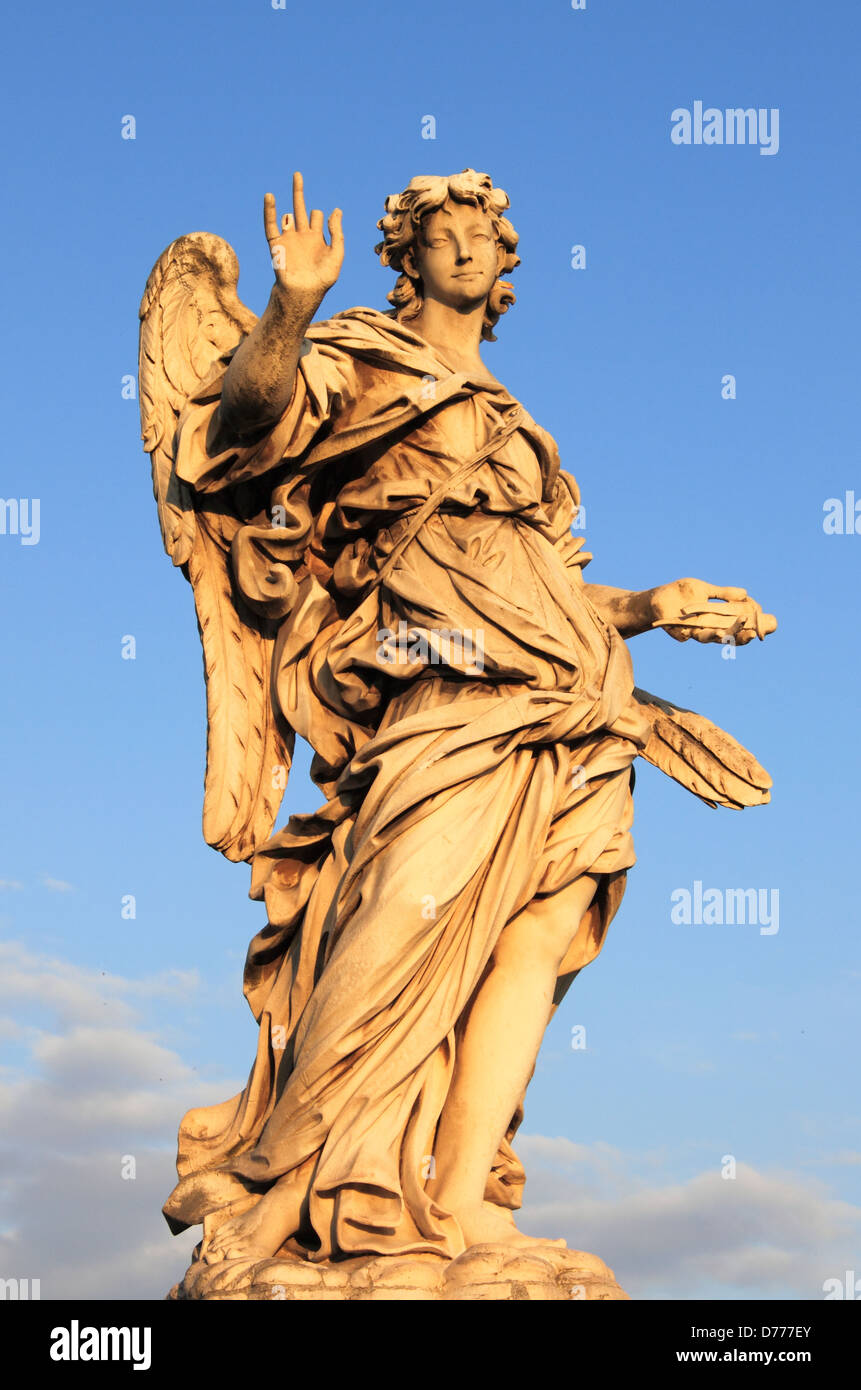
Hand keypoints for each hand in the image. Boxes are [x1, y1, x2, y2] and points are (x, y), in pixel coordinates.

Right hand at [264, 171, 343, 302]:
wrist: (303, 293)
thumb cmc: (322, 279)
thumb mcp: (336, 255)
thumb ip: (337, 233)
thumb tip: (336, 210)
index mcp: (317, 239)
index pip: (318, 217)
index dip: (323, 217)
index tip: (328, 223)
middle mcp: (302, 236)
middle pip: (300, 208)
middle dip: (299, 191)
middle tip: (297, 174)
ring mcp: (289, 239)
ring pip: (288, 214)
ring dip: (293, 204)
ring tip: (295, 186)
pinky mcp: (277, 244)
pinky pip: (270, 225)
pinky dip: (269, 211)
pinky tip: (270, 197)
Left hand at [650, 578, 777, 644]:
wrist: (655, 599)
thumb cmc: (679, 594)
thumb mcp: (703, 590)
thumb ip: (723, 593)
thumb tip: (745, 593)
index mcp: (713, 620)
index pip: (734, 629)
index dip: (747, 630)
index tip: (760, 629)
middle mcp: (704, 629)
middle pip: (726, 636)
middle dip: (738, 634)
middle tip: (751, 632)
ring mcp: (690, 632)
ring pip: (707, 638)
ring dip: (717, 636)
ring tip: (725, 633)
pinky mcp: (676, 633)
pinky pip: (684, 635)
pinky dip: (689, 633)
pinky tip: (694, 631)